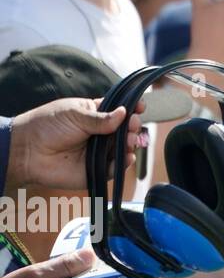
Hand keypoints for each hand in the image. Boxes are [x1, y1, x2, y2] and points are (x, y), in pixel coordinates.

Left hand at [8, 98, 143, 190]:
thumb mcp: (75, 114)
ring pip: (124, 148)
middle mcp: (101, 134)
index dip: (132, 109)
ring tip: (129, 141)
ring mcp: (100, 152)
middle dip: (134, 127)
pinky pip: (115, 168)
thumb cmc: (47, 126)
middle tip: (132, 126)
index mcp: (97, 115)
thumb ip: (101, 117)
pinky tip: (127, 157)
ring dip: (131, 144)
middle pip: (127, 130)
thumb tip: (124, 112)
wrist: (27, 151)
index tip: (140, 107)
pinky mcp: (96, 170)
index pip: (121, 111)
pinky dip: (124, 164)